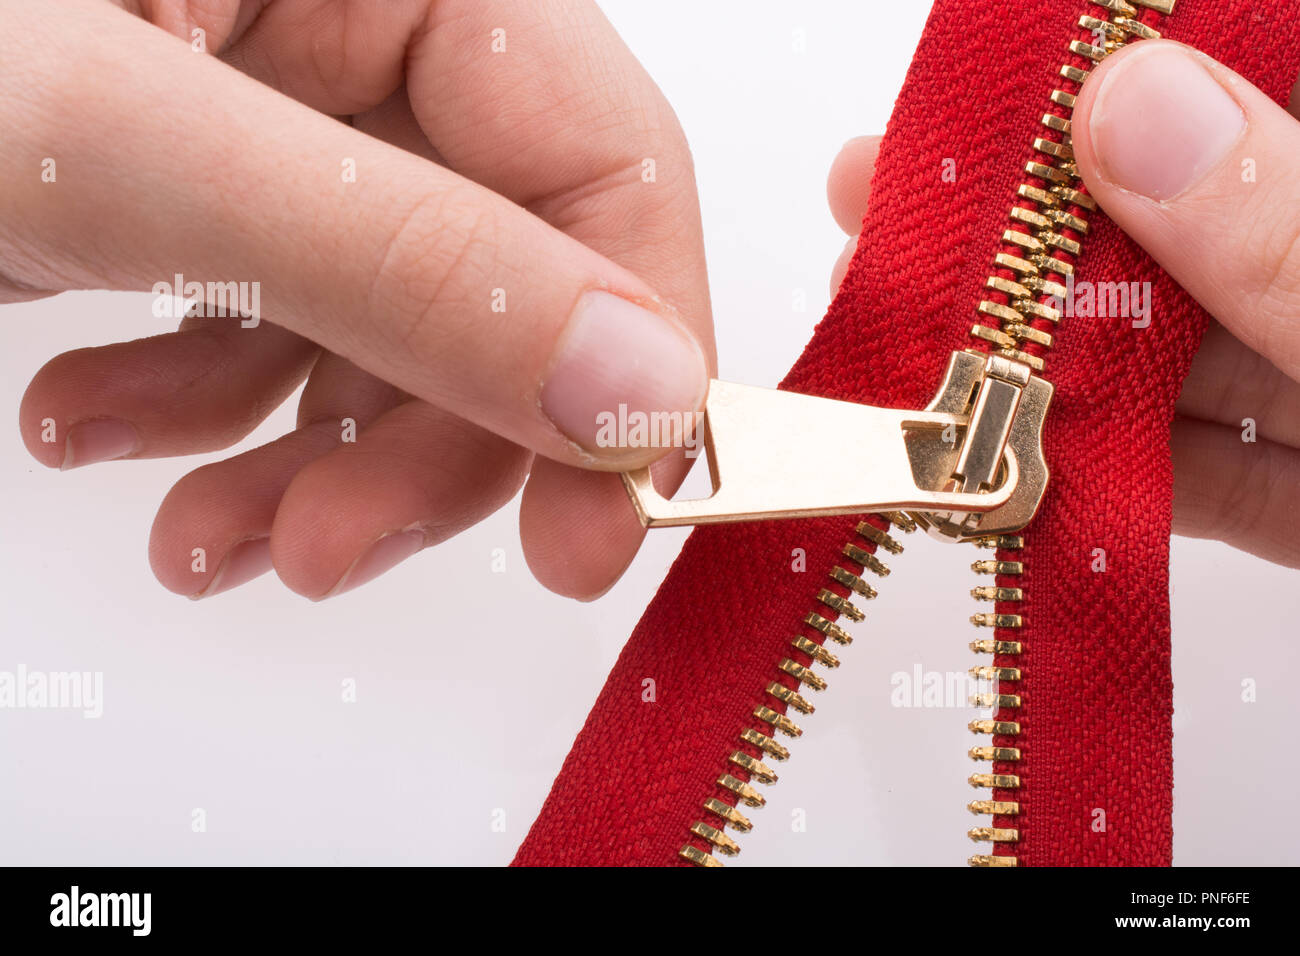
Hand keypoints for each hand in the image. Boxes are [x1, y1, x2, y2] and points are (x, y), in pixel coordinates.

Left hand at [4, 0, 712, 598]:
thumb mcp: (103, 147)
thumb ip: (398, 263)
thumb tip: (634, 391)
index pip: (606, 159)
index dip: (632, 352)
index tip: (597, 524)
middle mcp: (353, 27)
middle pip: (512, 271)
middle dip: (437, 441)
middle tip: (340, 553)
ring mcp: (277, 115)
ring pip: (399, 325)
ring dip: (314, 457)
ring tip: (209, 532)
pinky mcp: (201, 188)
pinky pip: (286, 327)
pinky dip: (216, 415)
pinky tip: (109, 434)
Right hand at [826, 40, 1299, 568]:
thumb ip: (1279, 236)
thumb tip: (1129, 107)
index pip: (1231, 104)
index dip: (1105, 84)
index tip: (979, 95)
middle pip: (1169, 235)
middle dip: (1026, 238)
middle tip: (884, 220)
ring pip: (1163, 362)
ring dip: (1034, 365)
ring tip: (906, 347)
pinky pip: (1191, 477)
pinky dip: (1095, 480)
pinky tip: (1000, 465)